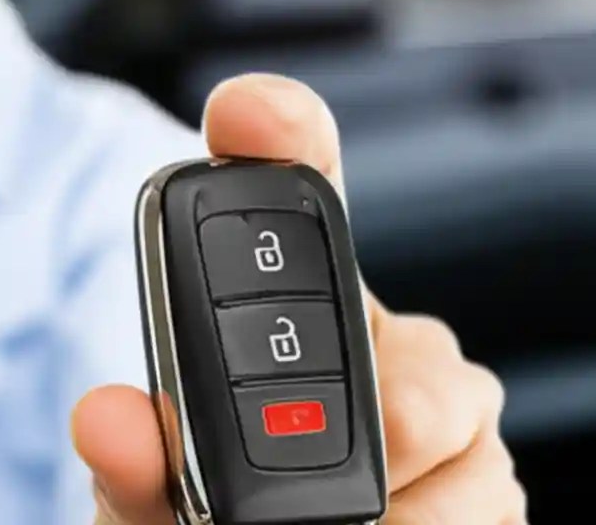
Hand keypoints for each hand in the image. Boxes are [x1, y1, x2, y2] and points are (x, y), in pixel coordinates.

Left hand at [74, 74, 526, 523]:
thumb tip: (107, 417)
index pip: (293, 180)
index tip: (248, 111)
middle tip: (292, 476)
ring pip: (429, 424)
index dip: (276, 130)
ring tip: (319, 518)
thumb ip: (132, 452)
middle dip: (338, 407)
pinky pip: (470, 498)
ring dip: (364, 498)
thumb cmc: (211, 507)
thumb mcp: (156, 484)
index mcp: (283, 302)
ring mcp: (443, 401)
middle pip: (388, 328)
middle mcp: (375, 332)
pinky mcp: (488, 472)